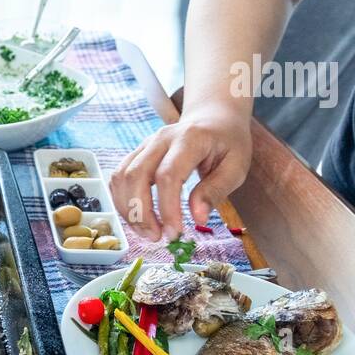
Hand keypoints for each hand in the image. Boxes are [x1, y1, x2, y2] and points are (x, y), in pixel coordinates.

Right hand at [109, 107, 252, 240]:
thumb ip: (216, 190)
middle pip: (136, 175)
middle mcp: (160, 139)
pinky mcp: (136, 153)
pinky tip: (137, 218)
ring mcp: (144, 145)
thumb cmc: (227, 143)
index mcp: (189, 139)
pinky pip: (118, 177)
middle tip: (156, 237)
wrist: (212, 117)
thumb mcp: (236, 166)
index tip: (174, 233)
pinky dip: (122, 201)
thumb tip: (197, 217)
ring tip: (146, 232)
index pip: (168, 175)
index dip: (167, 208)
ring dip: (128, 210)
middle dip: (140, 212)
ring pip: (121, 177)